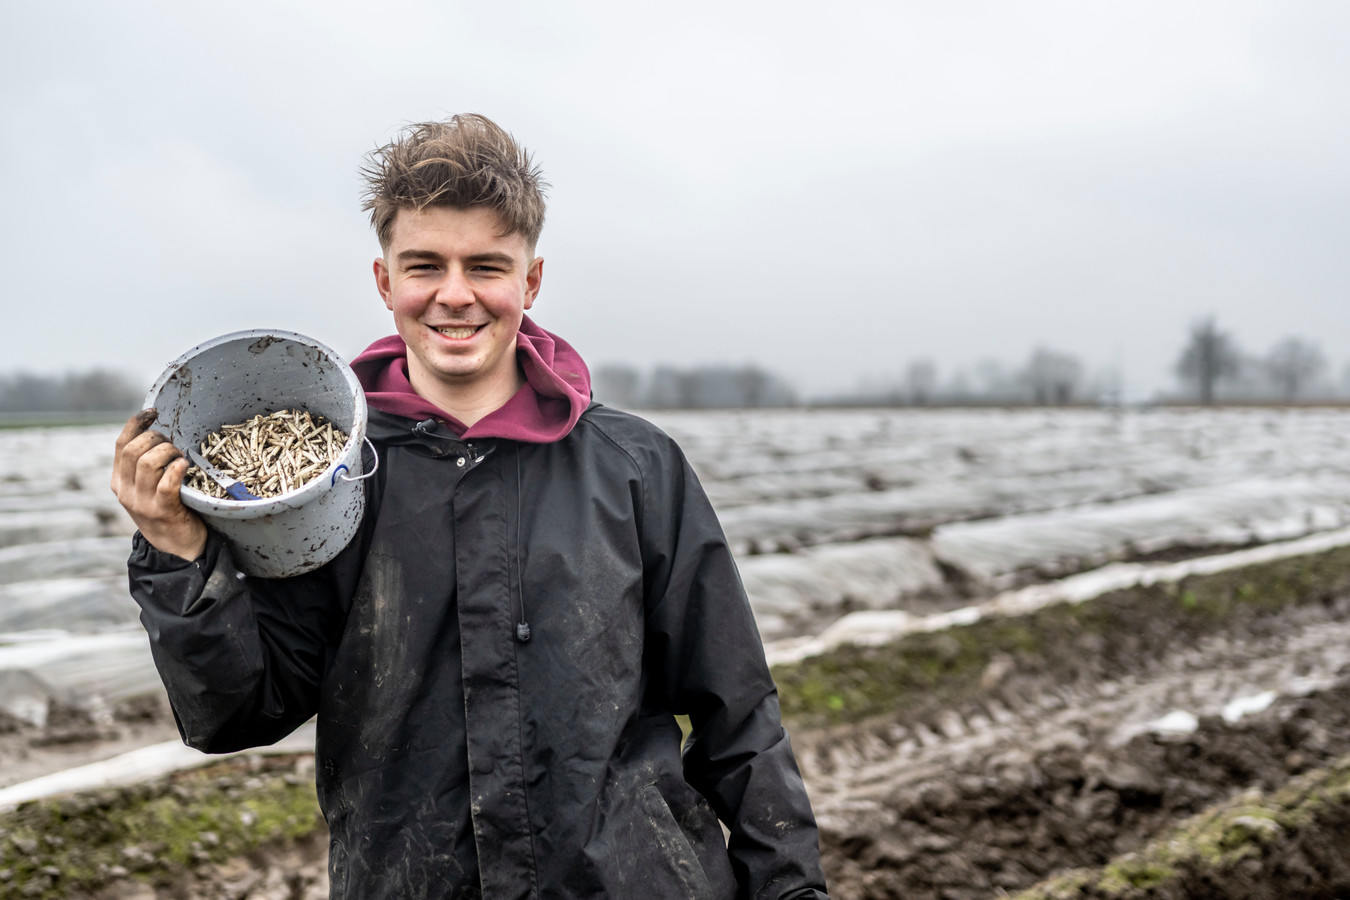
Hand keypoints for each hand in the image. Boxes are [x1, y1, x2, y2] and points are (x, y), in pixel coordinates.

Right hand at [111, 409, 207, 560]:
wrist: (176, 548)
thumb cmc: (166, 510)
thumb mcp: (145, 489)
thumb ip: (143, 466)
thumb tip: (155, 432)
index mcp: (118, 481)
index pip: (121, 444)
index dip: (136, 423)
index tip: (153, 413)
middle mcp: (125, 490)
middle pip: (134, 449)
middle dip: (157, 439)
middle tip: (173, 446)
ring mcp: (142, 502)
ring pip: (148, 461)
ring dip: (169, 452)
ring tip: (180, 458)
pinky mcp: (162, 510)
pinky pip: (167, 481)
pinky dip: (178, 468)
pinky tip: (185, 467)